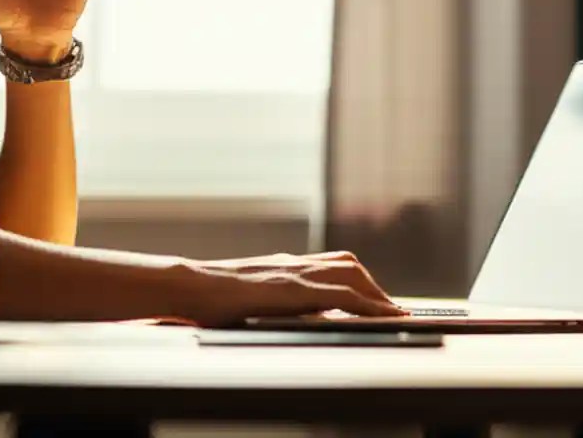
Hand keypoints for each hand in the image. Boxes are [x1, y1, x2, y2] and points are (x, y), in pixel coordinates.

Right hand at [175, 250, 405, 326]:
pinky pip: (341, 294)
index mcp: (283, 266)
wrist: (189, 286)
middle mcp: (293, 263)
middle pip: (348, 265)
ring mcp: (294, 273)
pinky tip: (381, 316)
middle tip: (391, 311)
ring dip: (376, 294)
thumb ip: (277, 302)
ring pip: (350, 274)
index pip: (332, 265)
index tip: (377, 299)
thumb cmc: (211, 297)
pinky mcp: (293, 288)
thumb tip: (305, 318)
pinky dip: (368, 304)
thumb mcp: (252, 297)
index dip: (359, 281)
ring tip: (393, 315)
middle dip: (373, 288)